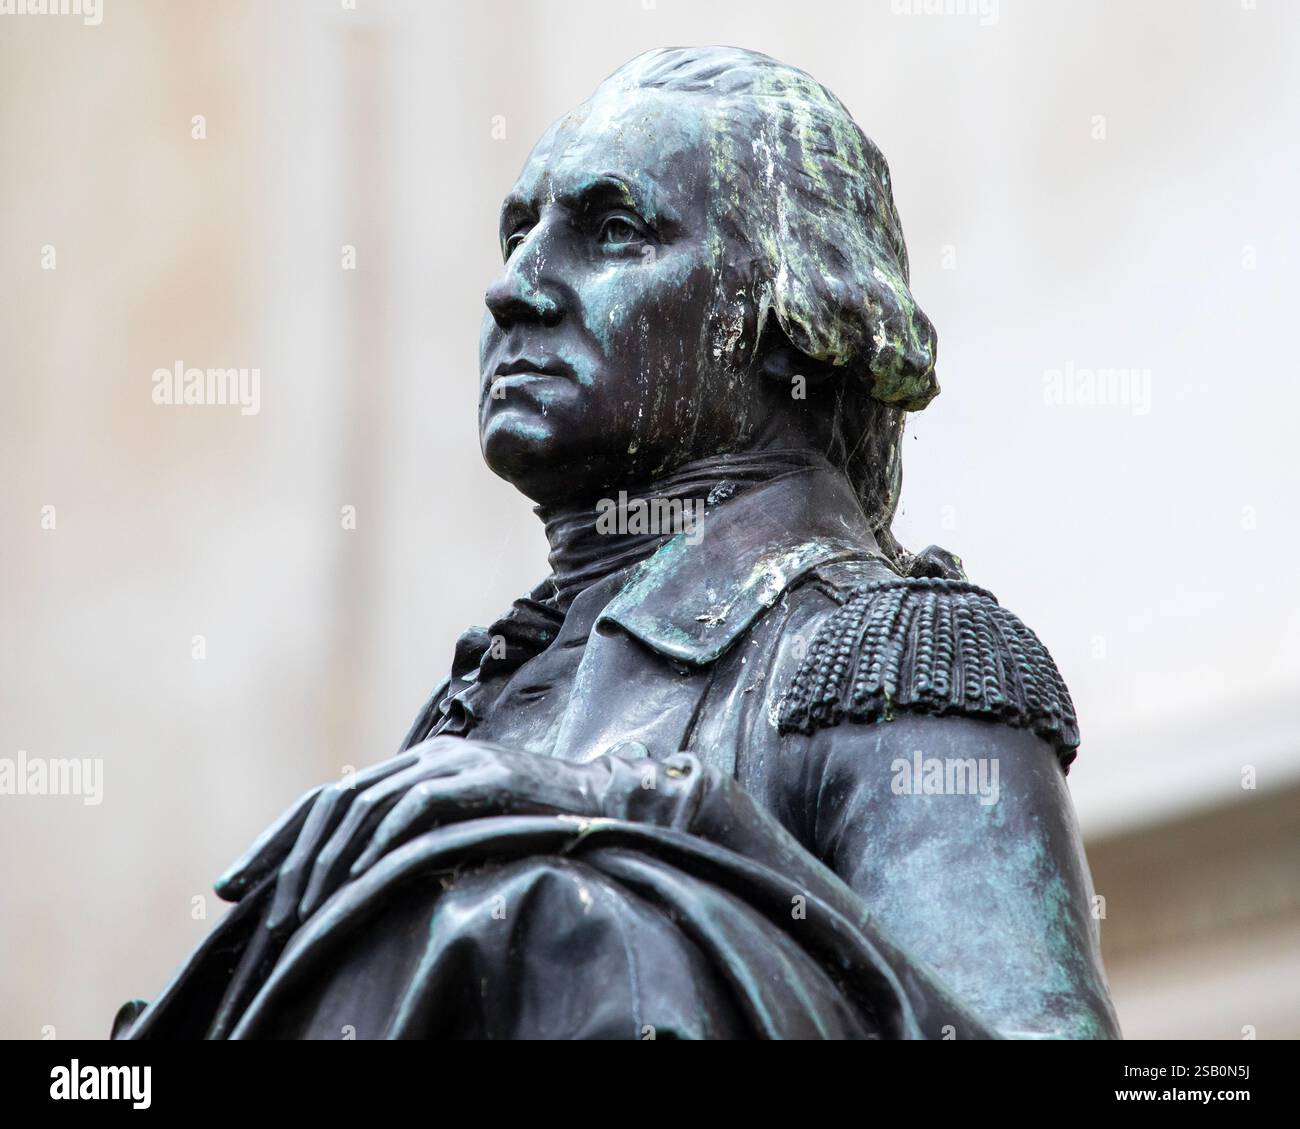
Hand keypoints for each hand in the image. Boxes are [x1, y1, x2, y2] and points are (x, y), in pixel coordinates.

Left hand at [214, 736, 605, 931]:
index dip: (276, 840)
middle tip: (266, 915)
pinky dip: (380, 843)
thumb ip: (415, 836)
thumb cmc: (533, 823)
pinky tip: (357, 878)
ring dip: (327, 863)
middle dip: (288, 859)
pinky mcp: (479, 777)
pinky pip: (414, 807)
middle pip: (335, 801)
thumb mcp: (463, 827)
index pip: (329, 798)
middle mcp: (425, 757)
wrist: (600, 801)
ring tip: (304, 911)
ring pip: (365, 805)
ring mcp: (452, 762)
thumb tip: (354, 882)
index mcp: (414, 766)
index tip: (233, 885)